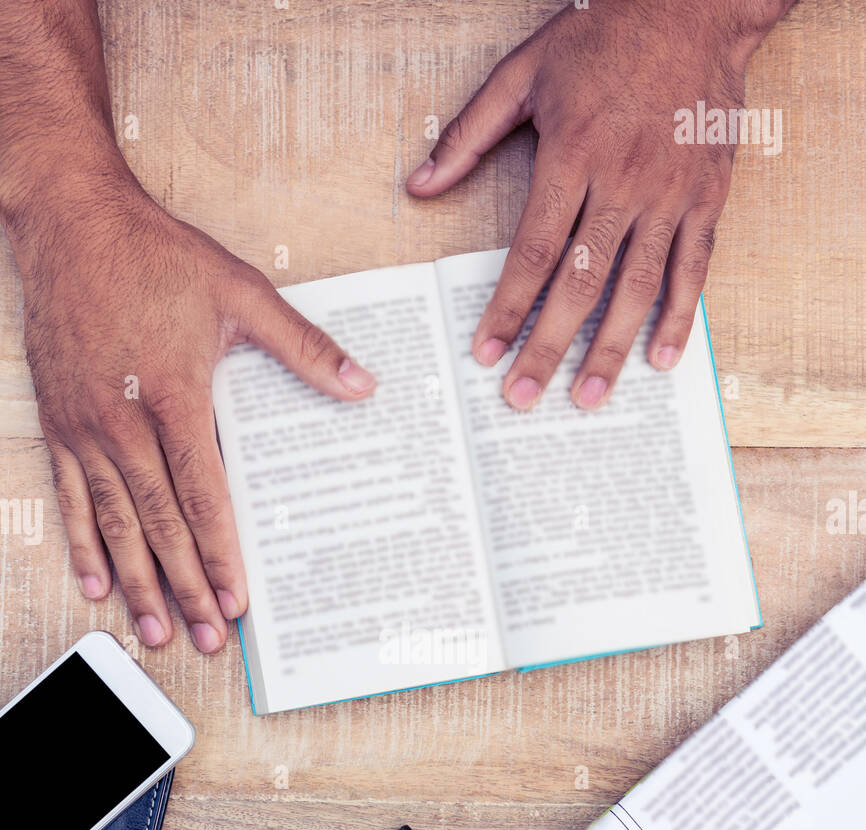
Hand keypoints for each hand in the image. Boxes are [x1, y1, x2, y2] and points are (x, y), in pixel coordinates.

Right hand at [10, 166, 375, 651]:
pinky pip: (71, 497)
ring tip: (155, 630)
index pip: (201, 495)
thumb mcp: (240, 293)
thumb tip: (362, 385)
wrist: (70, 220)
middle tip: (204, 640)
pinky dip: (83, 543)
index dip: (218, 554)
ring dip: (137, 582)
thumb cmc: (156, 255)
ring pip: (114, 522)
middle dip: (184, 588)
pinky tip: (96, 583)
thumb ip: (302, 347)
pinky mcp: (60, 422)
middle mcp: (123, 421)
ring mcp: (86, 426)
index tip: (235, 602)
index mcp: (174, 394)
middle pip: (159, 524)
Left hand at [408, 0, 785, 410]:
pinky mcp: (708, 195)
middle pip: (580, 283)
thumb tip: (418, 187)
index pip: (532, 251)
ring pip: (637, 286)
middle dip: (548, 347)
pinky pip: (693, 267)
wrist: (695, 0)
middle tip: (525, 398)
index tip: (487, 353)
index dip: (508, 308)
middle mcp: (622, 180)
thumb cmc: (603, 33)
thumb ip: (468, 134)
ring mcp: (670, 192)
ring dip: (611, 348)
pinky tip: (660, 358)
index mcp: (572, 153)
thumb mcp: (524, 73)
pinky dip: (679, 315)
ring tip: (589, 398)